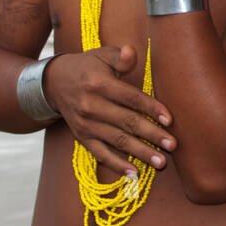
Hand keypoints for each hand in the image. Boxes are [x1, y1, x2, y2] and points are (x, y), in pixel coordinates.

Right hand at [42, 46, 175, 177]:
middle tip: (172, 145)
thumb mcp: (102, 55)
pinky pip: (100, 154)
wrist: (53, 82)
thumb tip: (132, 52)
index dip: (151, 109)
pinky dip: (116, 165)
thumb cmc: (88, 67)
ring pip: (117, 141)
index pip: (131, 98)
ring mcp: (85, 124)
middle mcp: (91, 106)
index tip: (169, 120)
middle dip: (151, 135)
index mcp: (99, 84)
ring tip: (160, 162)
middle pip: (127, 122)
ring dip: (140, 153)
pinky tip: (134, 173)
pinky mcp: (82, 137)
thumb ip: (120, 57)